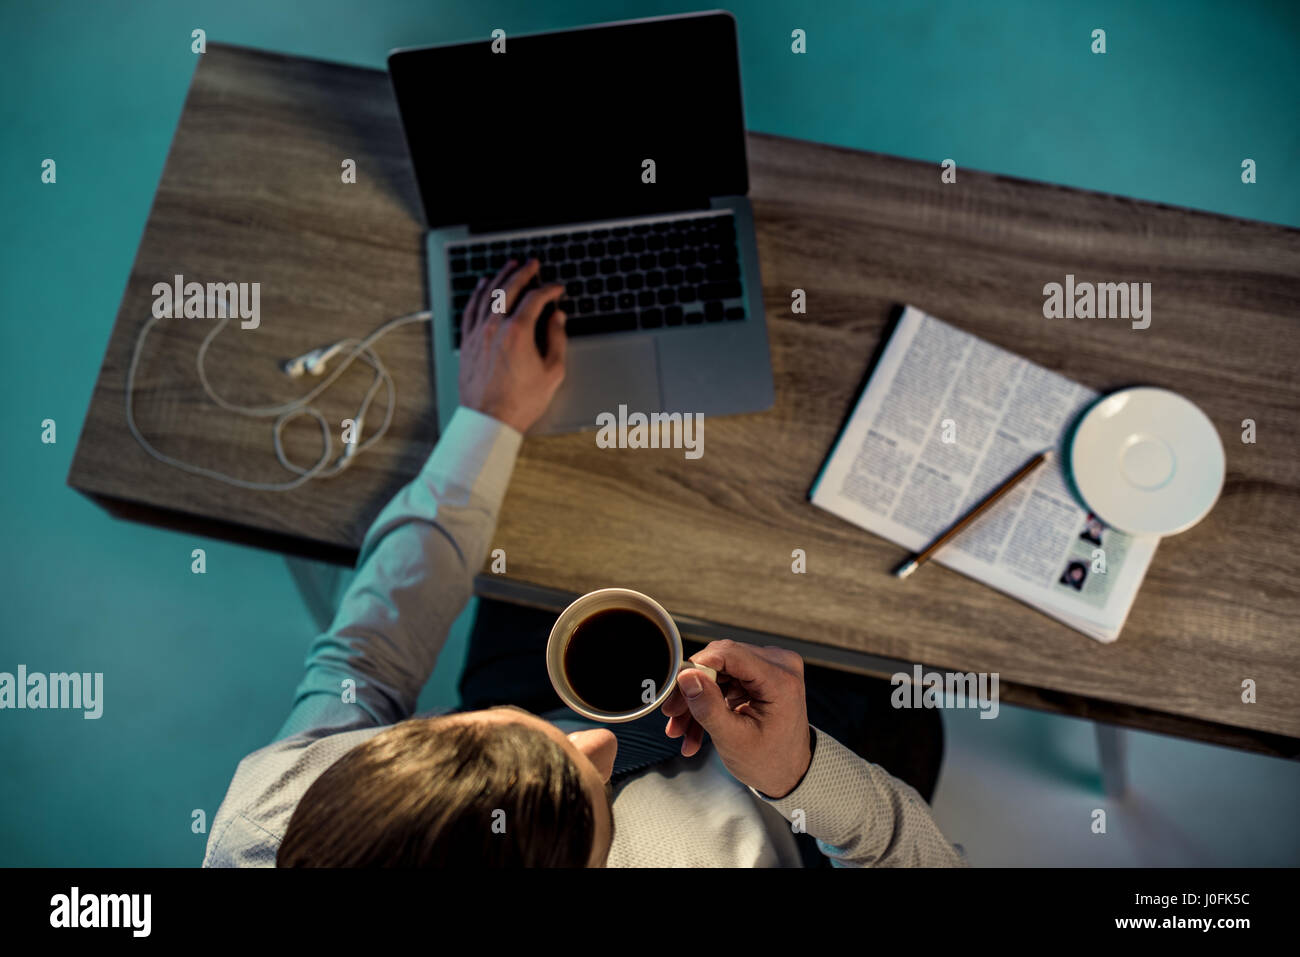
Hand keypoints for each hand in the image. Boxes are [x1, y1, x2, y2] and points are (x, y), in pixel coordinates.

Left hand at [458, 258, 567, 433]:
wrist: (489, 419)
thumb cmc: (520, 401)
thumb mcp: (552, 372)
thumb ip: (557, 339)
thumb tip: (558, 318)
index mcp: (518, 332)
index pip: (535, 299)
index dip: (549, 290)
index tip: (557, 289)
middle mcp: (495, 327)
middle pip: (508, 288)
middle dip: (523, 272)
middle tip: (532, 264)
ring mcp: (478, 333)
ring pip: (487, 294)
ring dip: (499, 277)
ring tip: (509, 266)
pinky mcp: (467, 342)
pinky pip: (470, 309)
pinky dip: (477, 294)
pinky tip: (482, 286)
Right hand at [661, 639, 812, 797]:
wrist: (790, 773)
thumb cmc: (770, 762)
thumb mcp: (733, 740)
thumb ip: (708, 707)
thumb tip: (686, 676)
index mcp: (781, 680)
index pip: (729, 654)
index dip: (696, 666)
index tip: (675, 690)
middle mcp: (780, 664)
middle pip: (721, 661)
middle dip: (693, 690)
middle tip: (673, 715)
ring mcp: (772, 667)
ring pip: (719, 670)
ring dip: (698, 699)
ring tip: (682, 729)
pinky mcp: (762, 673)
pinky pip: (726, 678)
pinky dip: (710, 700)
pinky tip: (697, 727)